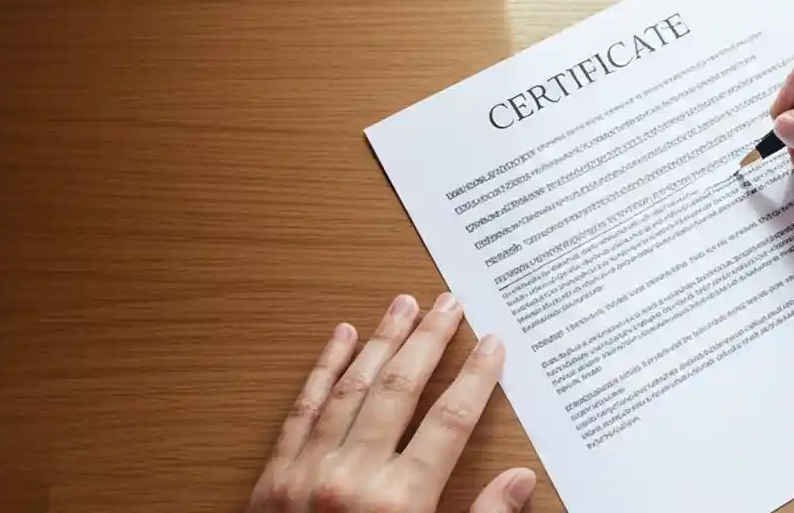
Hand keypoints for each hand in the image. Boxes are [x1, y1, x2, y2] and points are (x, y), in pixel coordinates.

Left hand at [248, 293, 534, 512]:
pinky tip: (340, 338)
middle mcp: (353, 477)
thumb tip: (520, 481)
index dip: (476, 377)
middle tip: (450, 302)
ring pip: (352, 388)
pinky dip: (322, 369)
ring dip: (381, 341)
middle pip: (400, 390)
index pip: (450, 421)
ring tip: (403, 303)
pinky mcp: (273, 478)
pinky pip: (302, 409)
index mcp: (400, 503)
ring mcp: (307, 472)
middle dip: (430, 340)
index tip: (493, 343)